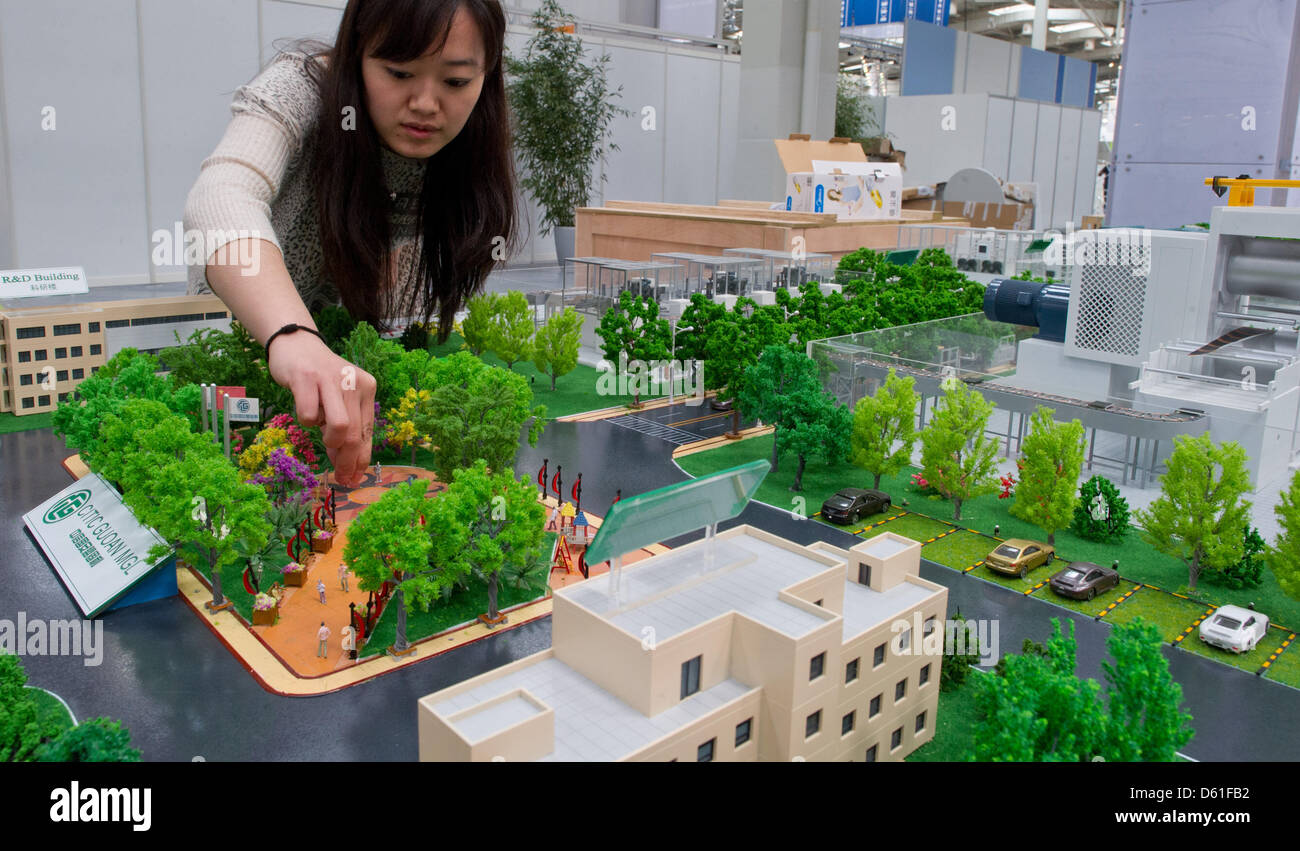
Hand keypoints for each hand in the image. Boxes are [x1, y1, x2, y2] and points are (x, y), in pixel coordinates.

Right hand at [267, 331, 375, 488]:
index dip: (360, 460)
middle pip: (355, 434)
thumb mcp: (340, 401)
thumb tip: (345, 469)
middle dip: (346, 461)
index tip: (352, 479)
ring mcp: (331, 379)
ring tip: (320, 429)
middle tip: (337, 475)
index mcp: (367, 389)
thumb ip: (346, 430)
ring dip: (329, 439)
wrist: (297, 345)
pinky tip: (305, 406)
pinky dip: (305, 420)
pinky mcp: (306, 378)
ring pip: (340, 427)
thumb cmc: (319, 380)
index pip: (367, 432)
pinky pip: (308, 415)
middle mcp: (354, 383)